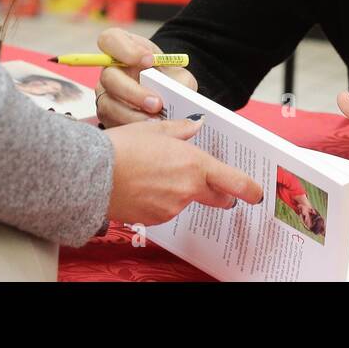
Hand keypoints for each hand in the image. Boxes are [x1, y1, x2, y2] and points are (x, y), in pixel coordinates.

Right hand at [95, 27, 197, 127]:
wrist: (170, 97)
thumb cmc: (170, 80)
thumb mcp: (179, 74)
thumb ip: (178, 80)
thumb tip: (178, 94)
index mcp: (122, 49)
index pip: (110, 40)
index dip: (126, 50)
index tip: (149, 60)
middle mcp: (109, 70)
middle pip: (109, 77)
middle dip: (134, 92)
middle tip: (157, 103)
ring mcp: (105, 94)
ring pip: (109, 105)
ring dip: (134, 115)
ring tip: (157, 121)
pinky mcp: (108, 116)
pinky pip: (113, 124)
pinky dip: (132, 129)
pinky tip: (150, 132)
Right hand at [104, 117, 263, 224]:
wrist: (92, 175)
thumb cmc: (122, 147)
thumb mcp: (154, 130)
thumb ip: (181, 130)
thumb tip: (196, 127)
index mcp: (194, 164)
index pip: (233, 182)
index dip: (249, 188)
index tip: (257, 192)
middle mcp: (188, 189)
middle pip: (218, 197)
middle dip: (221, 193)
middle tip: (218, 186)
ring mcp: (172, 208)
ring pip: (188, 201)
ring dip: (183, 192)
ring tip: (158, 175)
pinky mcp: (155, 220)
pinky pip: (168, 209)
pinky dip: (163, 200)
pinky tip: (146, 187)